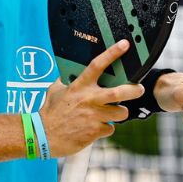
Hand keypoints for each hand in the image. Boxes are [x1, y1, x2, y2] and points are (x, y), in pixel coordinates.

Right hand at [40, 40, 143, 157]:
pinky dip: (106, 128)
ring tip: (113, 113)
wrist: (43, 136)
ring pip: (120, 113)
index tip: (124, 45)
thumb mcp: (56, 90)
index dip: (112, 53)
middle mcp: (89, 99)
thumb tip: (71, 71)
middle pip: (119, 92)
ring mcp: (93, 116)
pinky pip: (110, 128)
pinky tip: (96, 127)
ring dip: (120, 113)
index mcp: (79, 86)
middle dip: (134, 90)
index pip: (97, 65)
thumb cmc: (50, 112)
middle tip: (139, 89)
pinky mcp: (95, 132)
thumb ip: (67, 80)